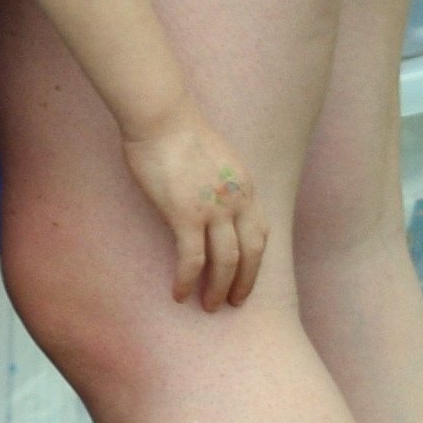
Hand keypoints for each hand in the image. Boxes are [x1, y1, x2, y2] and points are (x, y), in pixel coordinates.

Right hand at [122, 108, 271, 311]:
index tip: (246, 276)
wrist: (161, 116)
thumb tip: (207, 200)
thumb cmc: (177, 130)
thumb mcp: (214, 157)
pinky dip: (187, 280)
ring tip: (209, 306)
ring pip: (226, 262)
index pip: (260, 232)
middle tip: (233, 303)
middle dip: (243, 283)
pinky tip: (179, 293)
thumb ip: (219, 182)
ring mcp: (214, 209)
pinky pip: (191, 259)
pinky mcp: (186, 215)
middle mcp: (237, 201)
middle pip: (250, 253)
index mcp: (245, 186)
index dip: (255, 260)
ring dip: (218, 288)